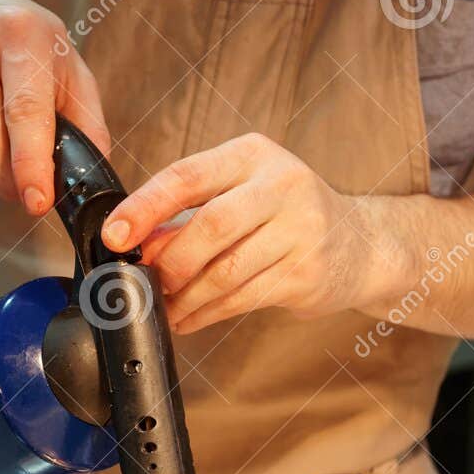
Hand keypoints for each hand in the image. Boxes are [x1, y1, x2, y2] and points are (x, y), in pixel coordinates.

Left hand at [100, 134, 408, 331]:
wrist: (359, 244)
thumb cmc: (283, 215)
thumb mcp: (239, 195)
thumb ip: (187, 215)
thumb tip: (135, 244)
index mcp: (253, 155)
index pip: (187, 176)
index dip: (144, 208)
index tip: (114, 235)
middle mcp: (282, 185)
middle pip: (209, 225)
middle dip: (169, 261)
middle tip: (148, 282)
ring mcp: (301, 230)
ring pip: (225, 271)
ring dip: (185, 297)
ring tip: (165, 307)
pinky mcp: (306, 272)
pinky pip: (242, 299)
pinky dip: (206, 313)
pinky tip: (189, 318)